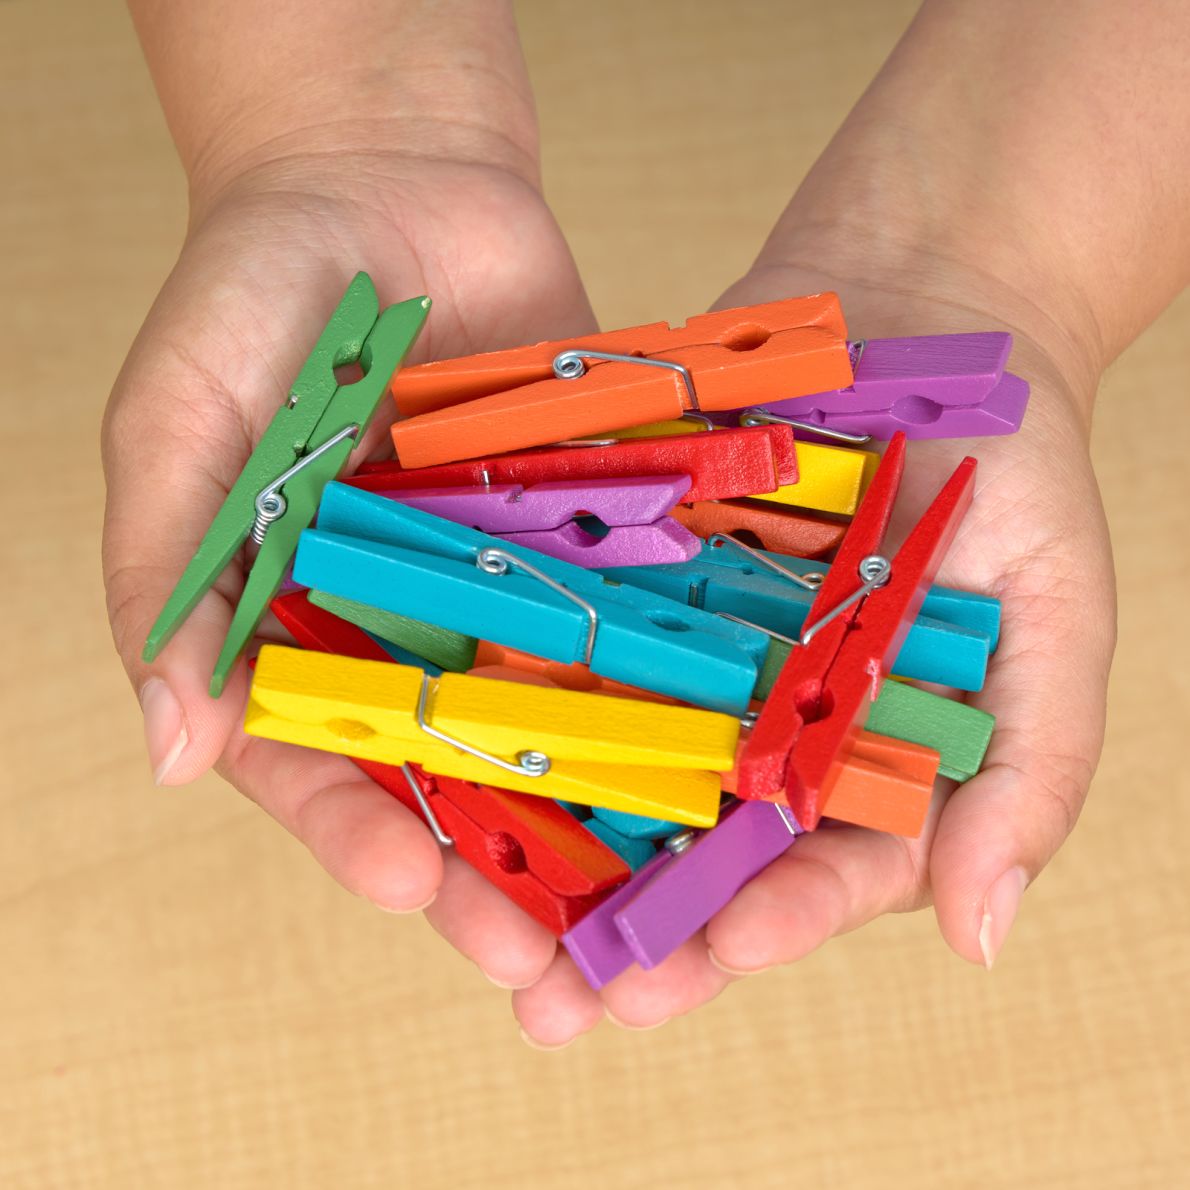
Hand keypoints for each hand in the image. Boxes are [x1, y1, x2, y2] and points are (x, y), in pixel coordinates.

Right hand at [102, 146, 599, 981]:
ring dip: (594, 811)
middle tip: (546, 967)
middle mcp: (403, 629)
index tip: (407, 894)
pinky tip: (717, 746)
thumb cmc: (253, 298)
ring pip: (551, 720)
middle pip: (447, 774)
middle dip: (490, 870)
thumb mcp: (179, 430)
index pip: (316, 764)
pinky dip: (669, 677)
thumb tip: (171, 751)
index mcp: (294, 631)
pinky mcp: (586, 536)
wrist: (387, 181)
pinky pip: (629, 615)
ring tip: (645, 904)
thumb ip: (169, 583)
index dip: (355, 836)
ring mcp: (501, 589)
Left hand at [510, 254, 1115, 1044]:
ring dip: (547, 842)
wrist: (923, 319)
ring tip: (481, 916)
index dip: (769, 925)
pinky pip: (569, 639)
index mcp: (865, 762)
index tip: (712, 966)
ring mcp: (688, 657)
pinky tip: (460, 736)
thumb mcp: (1055, 621)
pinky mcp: (630, 583)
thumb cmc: (1011, 473)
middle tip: (559, 1005)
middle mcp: (763, 727)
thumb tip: (981, 936)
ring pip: (611, 763)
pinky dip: (519, 687)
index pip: (816, 873)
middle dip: (629, 929)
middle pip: (693, 848)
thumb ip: (1027, 774)